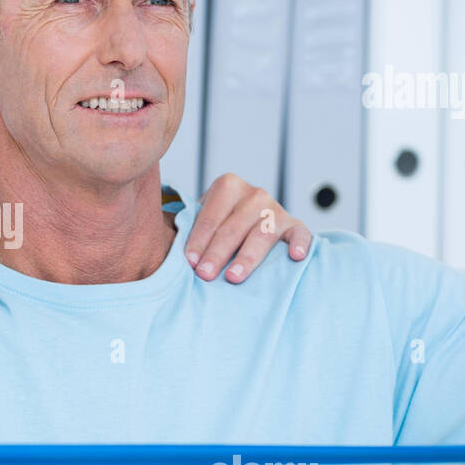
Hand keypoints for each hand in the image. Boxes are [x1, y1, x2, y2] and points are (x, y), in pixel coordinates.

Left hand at [183, 173, 312, 282]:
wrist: (251, 223)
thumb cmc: (219, 226)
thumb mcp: (202, 219)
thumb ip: (187, 226)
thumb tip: (163, 249)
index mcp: (228, 186)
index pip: (211, 216)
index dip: (198, 240)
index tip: (188, 261)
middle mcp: (255, 194)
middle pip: (233, 227)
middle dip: (217, 253)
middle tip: (204, 274)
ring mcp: (277, 209)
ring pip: (262, 234)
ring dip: (247, 257)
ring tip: (233, 277)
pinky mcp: (295, 225)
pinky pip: (301, 233)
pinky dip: (300, 243)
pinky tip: (295, 257)